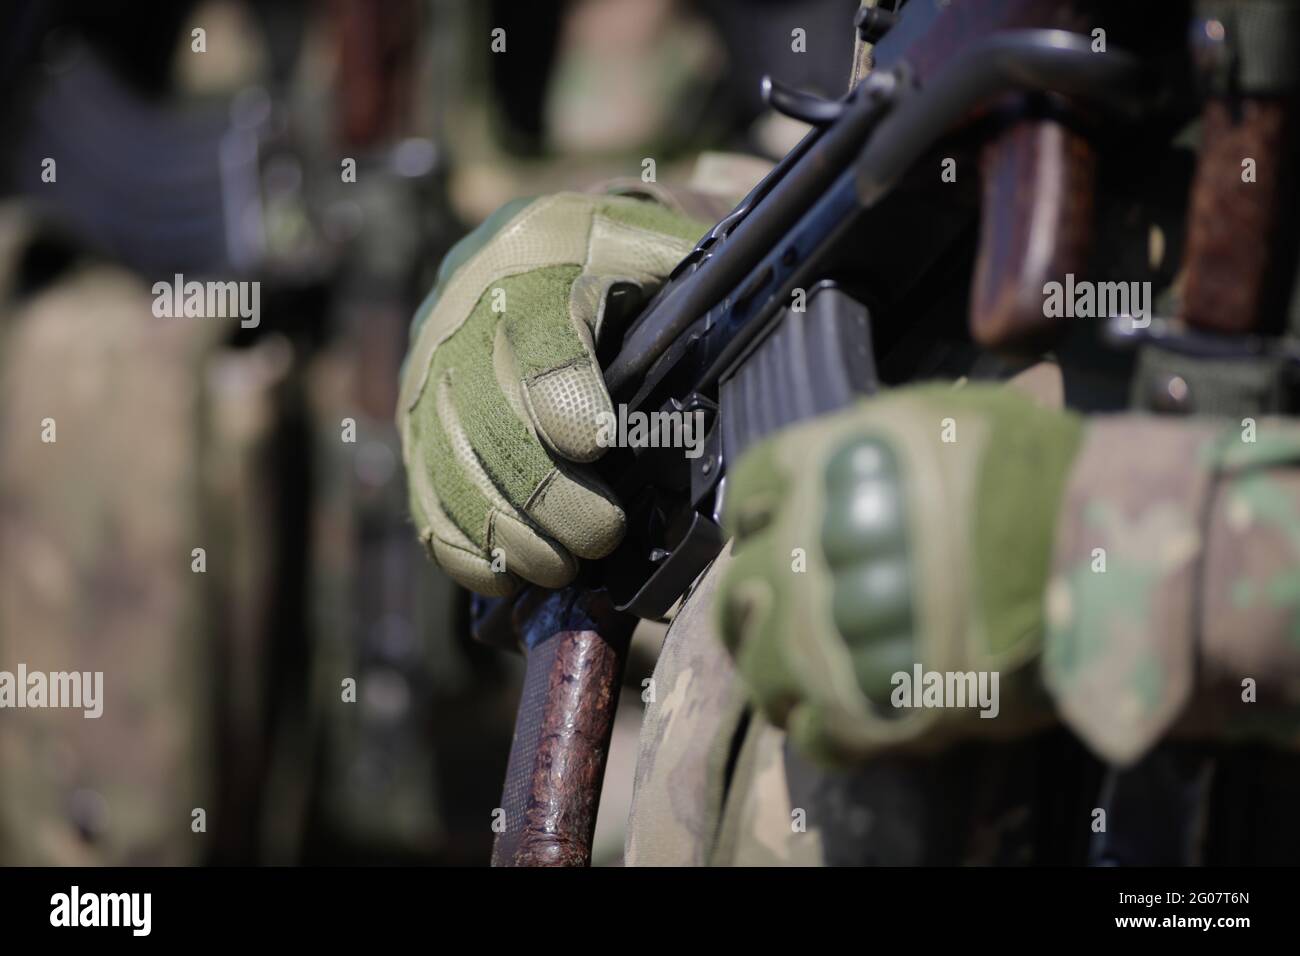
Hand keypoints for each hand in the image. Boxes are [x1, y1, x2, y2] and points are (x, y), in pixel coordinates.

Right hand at [398, 192, 704, 594]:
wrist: (511, 257)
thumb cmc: (605, 260)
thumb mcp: (645, 243)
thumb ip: (687, 278)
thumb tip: (750, 324)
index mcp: (532, 263)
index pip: (537, 338)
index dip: (563, 396)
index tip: (596, 444)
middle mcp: (461, 319)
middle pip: (490, 418)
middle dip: (545, 491)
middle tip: (600, 535)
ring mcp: (428, 380)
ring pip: (451, 469)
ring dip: (506, 531)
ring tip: (561, 567)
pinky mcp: (415, 430)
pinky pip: (425, 498)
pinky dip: (463, 547)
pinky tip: (509, 572)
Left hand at [717, 384, 1083, 762]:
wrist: (1100, 560)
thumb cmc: (1037, 475)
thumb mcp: (948, 418)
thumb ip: (876, 442)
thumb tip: (845, 464)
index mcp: (820, 476)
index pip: (750, 495)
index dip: (764, 517)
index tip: (784, 533)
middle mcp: (803, 551)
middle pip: (743, 589)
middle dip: (759, 603)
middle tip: (791, 615)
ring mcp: (823, 637)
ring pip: (761, 670)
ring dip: (780, 674)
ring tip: (814, 678)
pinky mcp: (858, 713)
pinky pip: (810, 734)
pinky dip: (821, 730)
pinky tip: (847, 720)